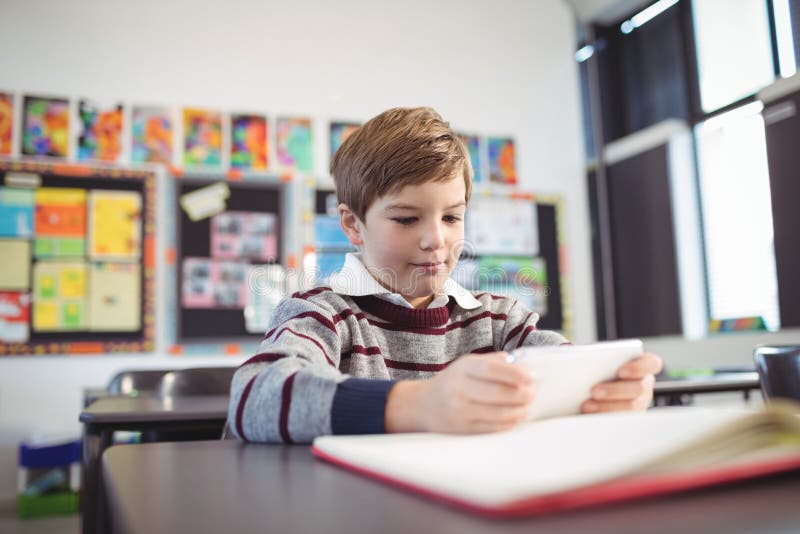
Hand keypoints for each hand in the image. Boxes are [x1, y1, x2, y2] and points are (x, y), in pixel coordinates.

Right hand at [385, 352, 533, 433]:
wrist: (423, 405)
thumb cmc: (454, 381)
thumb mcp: (468, 365)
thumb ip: (494, 362)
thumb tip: (523, 366)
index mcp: (463, 368)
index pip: (491, 369)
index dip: (514, 374)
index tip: (531, 378)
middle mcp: (459, 388)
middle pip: (497, 393)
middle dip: (520, 395)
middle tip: (532, 395)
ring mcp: (459, 410)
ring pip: (496, 413)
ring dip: (517, 411)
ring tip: (526, 408)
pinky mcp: (461, 428)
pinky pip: (490, 427)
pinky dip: (507, 423)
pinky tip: (514, 419)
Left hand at [581, 352, 662, 413]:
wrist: (590, 390)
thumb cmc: (598, 372)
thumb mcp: (600, 363)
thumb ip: (599, 361)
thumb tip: (581, 359)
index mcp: (642, 366)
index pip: (652, 364)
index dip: (639, 367)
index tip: (621, 371)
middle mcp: (644, 385)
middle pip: (639, 388)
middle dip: (615, 390)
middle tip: (594, 391)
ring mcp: (639, 403)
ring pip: (630, 408)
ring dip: (607, 407)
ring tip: (586, 405)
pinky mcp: (628, 418)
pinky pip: (621, 421)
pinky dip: (604, 418)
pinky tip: (588, 415)